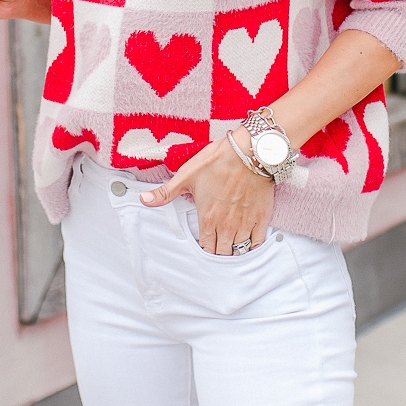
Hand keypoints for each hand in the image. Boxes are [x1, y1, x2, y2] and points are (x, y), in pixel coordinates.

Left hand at [140, 133, 272, 254]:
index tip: (204, 246)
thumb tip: (144, 200)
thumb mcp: (187, 175)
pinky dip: (252, 246)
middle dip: (218, 253)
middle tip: (217, 248)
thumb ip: (165, 192)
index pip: (205, 248)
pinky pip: (257, 242)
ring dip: (234, 251)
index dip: (204, 250)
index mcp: (208, 218)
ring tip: (230, 247)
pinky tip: (248, 243)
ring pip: (240, 251)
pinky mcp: (261, 217)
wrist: (250, 152)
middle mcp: (226, 225)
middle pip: (222, 253)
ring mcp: (245, 223)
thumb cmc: (218, 161)